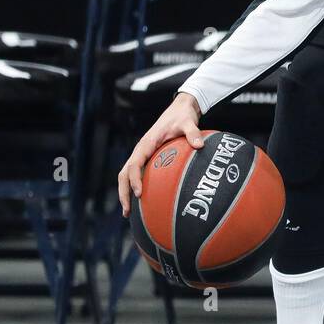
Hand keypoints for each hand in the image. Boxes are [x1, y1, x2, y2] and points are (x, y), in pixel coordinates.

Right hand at [117, 92, 203, 217]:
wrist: (179, 109)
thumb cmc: (183, 116)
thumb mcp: (188, 122)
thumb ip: (193, 133)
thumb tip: (199, 145)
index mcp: (146, 143)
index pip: (135, 164)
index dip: (134, 179)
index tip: (139, 193)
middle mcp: (140, 150)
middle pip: (124, 174)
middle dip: (123, 192)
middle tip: (127, 212)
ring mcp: (142, 155)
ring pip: (126, 176)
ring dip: (125, 193)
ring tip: (128, 214)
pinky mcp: (147, 158)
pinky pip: (136, 174)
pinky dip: (133, 188)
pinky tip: (142, 203)